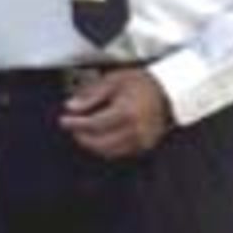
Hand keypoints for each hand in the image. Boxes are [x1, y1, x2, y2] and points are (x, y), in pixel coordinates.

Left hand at [59, 69, 173, 159]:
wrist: (167, 90)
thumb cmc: (143, 83)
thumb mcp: (114, 80)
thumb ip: (91, 93)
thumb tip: (72, 106)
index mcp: (127, 112)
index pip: (94, 124)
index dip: (76, 124)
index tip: (65, 120)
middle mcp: (135, 129)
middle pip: (100, 142)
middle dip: (82, 137)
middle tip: (74, 127)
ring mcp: (141, 140)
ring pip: (109, 151)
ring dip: (93, 144)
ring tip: (85, 133)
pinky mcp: (145, 146)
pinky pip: (120, 152)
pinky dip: (107, 147)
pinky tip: (101, 137)